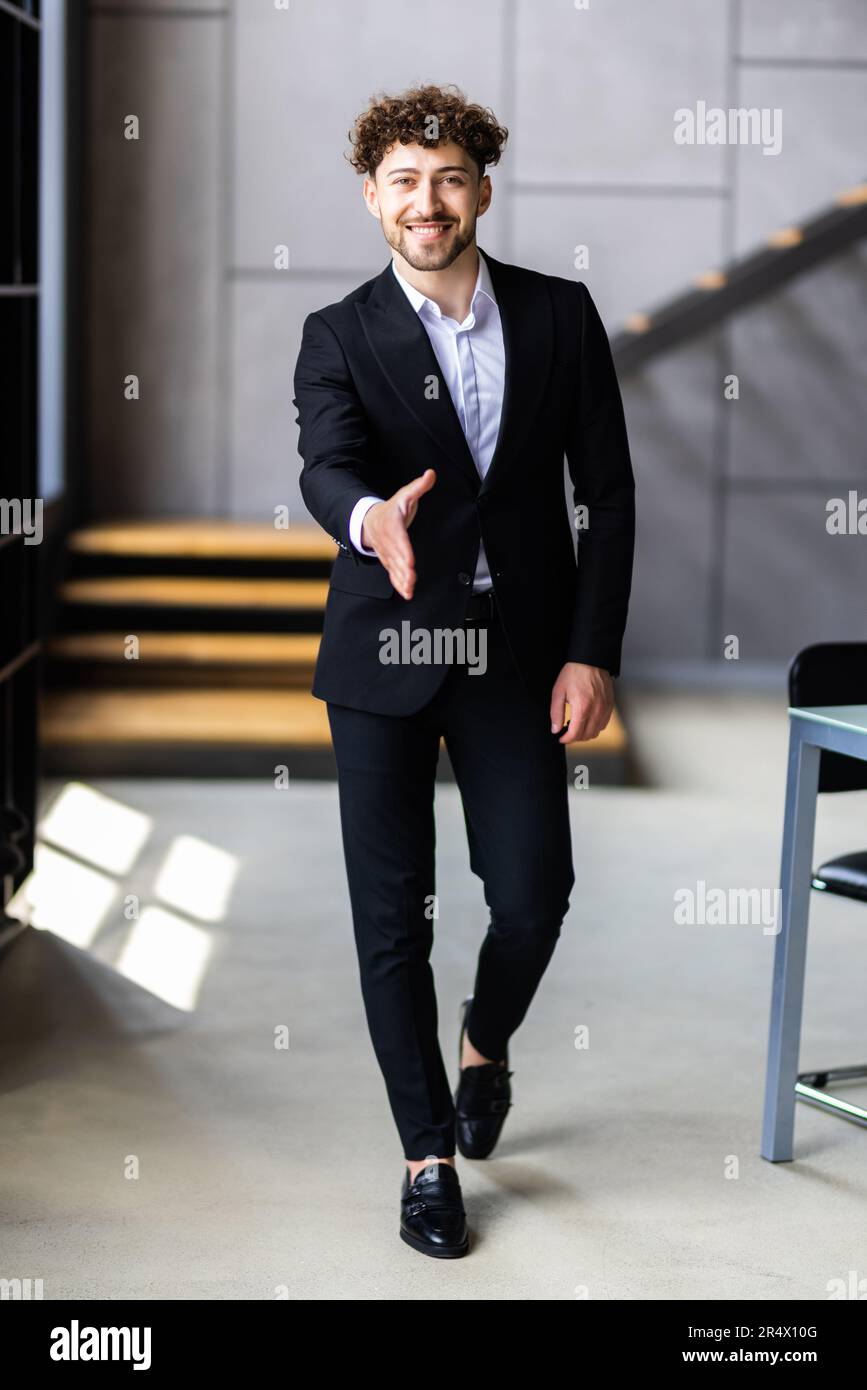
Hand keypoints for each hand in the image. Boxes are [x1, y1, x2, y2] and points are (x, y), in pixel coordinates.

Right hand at [361, 468, 435, 599]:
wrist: (367, 521)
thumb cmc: (390, 509)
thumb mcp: (404, 495)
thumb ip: (418, 486)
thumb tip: (431, 473)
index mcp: (392, 525)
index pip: (399, 540)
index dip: (404, 551)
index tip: (409, 561)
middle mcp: (388, 542)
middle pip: (396, 558)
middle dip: (403, 570)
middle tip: (411, 580)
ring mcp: (387, 553)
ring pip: (394, 568)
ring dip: (401, 580)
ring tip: (409, 590)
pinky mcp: (389, 561)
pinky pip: (393, 574)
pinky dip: (399, 584)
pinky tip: (407, 593)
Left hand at [550, 662, 612, 743]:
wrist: (590, 660)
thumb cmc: (574, 674)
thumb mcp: (558, 692)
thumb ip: (556, 713)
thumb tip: (555, 729)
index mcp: (582, 708)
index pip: (575, 734)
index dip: (566, 739)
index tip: (561, 738)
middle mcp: (596, 710)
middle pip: (587, 735)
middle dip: (575, 737)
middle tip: (567, 731)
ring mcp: (605, 708)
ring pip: (596, 732)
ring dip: (586, 733)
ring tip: (577, 726)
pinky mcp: (610, 705)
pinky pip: (604, 724)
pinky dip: (595, 727)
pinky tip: (588, 720)